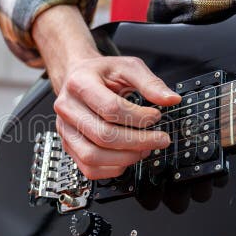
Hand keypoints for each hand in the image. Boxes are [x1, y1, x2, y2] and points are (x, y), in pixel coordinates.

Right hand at [32, 6, 180, 179]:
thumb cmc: (102, 73)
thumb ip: (150, 82)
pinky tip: (127, 157)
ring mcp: (65, 129)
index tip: (156, 117)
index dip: (138, 118)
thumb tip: (171, 99)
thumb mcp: (128, 67)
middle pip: (103, 135)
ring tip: (145, 149)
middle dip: (138, 141)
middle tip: (160, 139)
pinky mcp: (68, 145)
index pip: (110, 108)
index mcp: (80, 83)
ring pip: (93, 156)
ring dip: (125, 158)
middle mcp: (67, 108)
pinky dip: (112, 169)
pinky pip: (88, 168)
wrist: (77, 77)